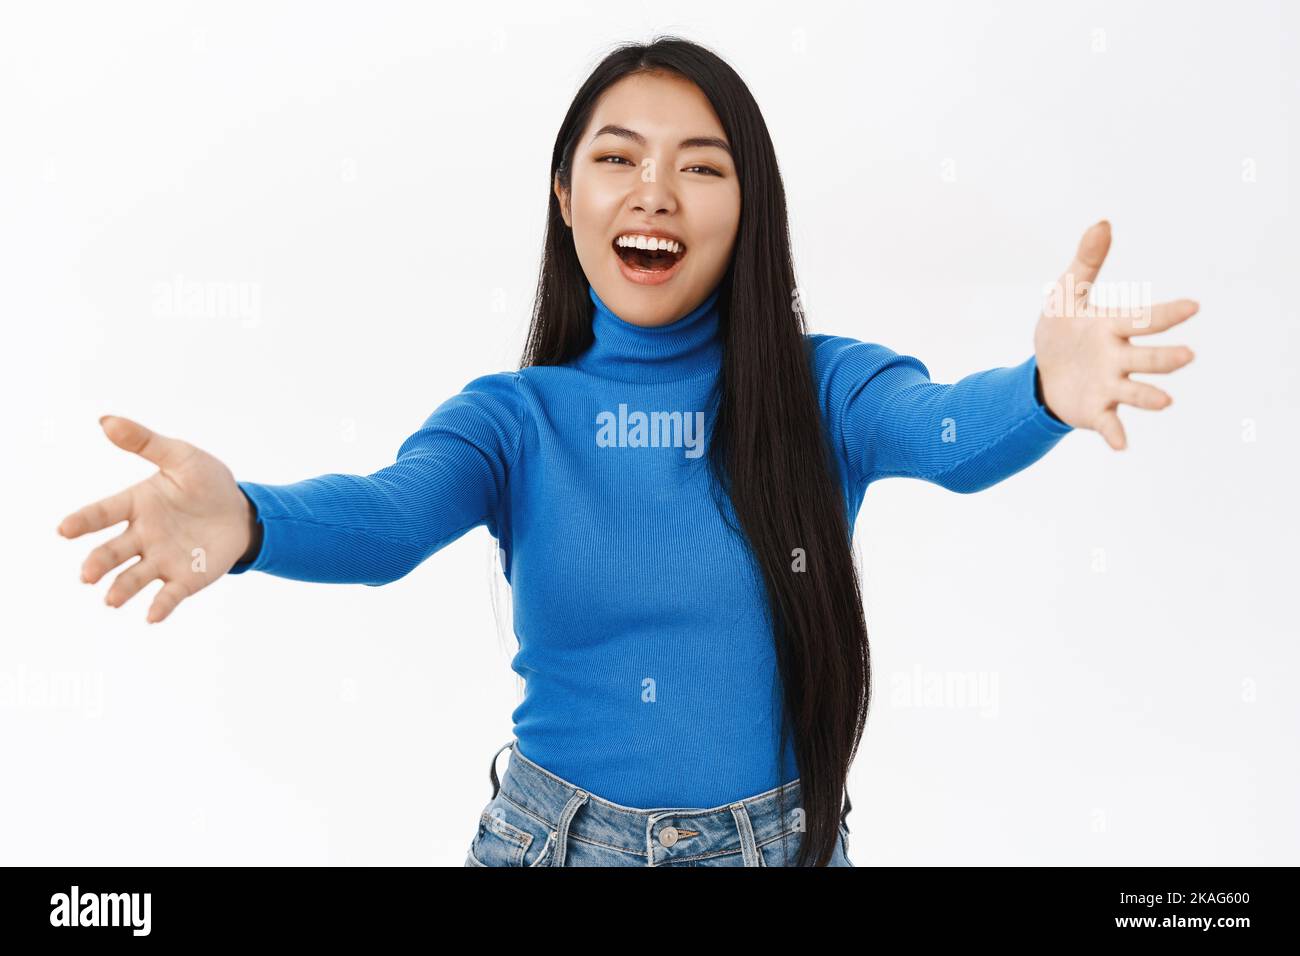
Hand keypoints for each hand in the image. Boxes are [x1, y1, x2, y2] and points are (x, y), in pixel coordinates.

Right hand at [56, 416, 256, 623]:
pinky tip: (152, 616)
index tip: (64, 529)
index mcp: (136, 505)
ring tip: (111, 599)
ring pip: (133, 578)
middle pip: (112, 552)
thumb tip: (106, 421)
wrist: (243, 512)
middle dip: (98, 563)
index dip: (83, 521)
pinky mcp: (185, 579)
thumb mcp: (181, 457)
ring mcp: (161, 559)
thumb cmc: (207, 482)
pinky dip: (160, 606)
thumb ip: (146, 442)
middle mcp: (142, 536)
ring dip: (121, 589)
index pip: (102, 513)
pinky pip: (168, 595)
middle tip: (88, 574)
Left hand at [1033, 220, 1198, 449]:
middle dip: (1165, 357)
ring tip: (1165, 400)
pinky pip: (1110, 423)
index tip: (1192, 306)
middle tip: (1187, 355)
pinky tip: (1121, 446)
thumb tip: (1102, 221)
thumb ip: (1086, 262)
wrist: (1043, 371)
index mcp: (1114, 327)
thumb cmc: (1063, 329)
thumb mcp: (1067, 295)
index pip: (1144, 319)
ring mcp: (1110, 385)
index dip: (1167, 314)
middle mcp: (1119, 357)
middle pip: (1146, 357)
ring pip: (1134, 391)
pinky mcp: (1097, 410)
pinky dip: (1116, 433)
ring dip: (1149, 395)